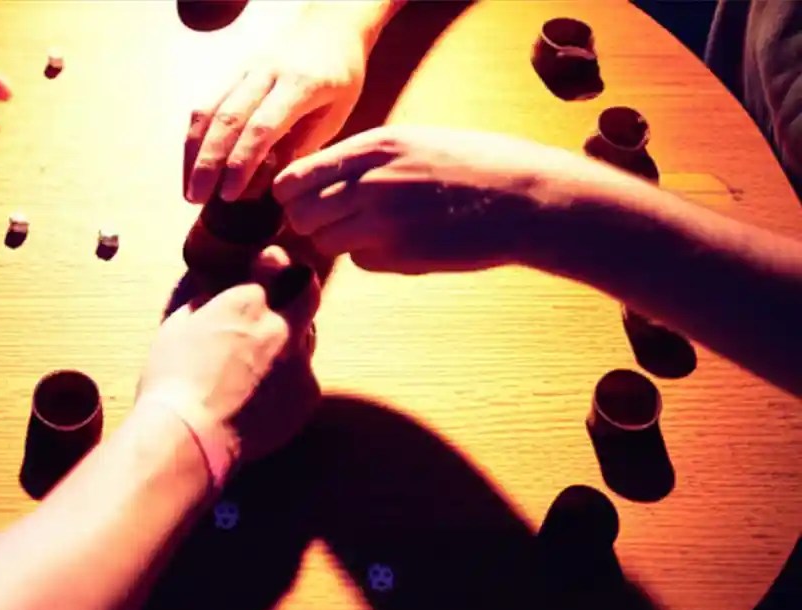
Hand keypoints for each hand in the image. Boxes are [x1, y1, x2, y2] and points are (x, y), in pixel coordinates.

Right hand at [141, 248, 320, 459]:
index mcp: (247, 302)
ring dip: (291, 338)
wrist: (190, 436)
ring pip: (307, 337)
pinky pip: (305, 377)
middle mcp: (282, 325)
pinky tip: (264, 395)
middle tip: (280, 301)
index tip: (267, 268)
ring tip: (263, 359)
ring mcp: (300, 362)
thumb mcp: (178, 325)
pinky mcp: (307, 396)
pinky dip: (289, 380)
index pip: (277, 264)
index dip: (272, 265)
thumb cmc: (173, 380)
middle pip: (308, 291)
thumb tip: (217, 297)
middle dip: (297, 290)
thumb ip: (207, 303)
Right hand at [184, 17, 367, 203]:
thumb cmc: (339, 77)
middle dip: (207, 162)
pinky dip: (195, 138)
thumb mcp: (335, 114)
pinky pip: (206, 105)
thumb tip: (267, 185)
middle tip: (196, 199)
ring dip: (193, 153)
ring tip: (189, 189)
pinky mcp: (232, 73)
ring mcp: (244, 70)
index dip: (242, 163)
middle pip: (226, 118)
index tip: (230, 195)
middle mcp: (267, 72)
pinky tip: (193, 166)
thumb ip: (302, 147)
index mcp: (301, 84)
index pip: (262, 127)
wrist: (329, 26)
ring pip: (208, 110)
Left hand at [273, 125, 604, 273]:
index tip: (304, 200)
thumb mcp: (412, 142)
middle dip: (308, 222)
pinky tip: (404, 242)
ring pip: (324, 242)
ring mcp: (383, 222)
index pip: (295, 177)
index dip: (292, 194)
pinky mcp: (399, 255)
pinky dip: (371, 257)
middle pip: (299, 215)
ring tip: (372, 230)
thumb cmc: (471, 166)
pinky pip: (360, 261)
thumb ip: (362, 159)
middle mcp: (370, 182)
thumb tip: (315, 179)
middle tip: (333, 221)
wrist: (522, 199)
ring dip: (338, 242)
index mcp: (372, 147)